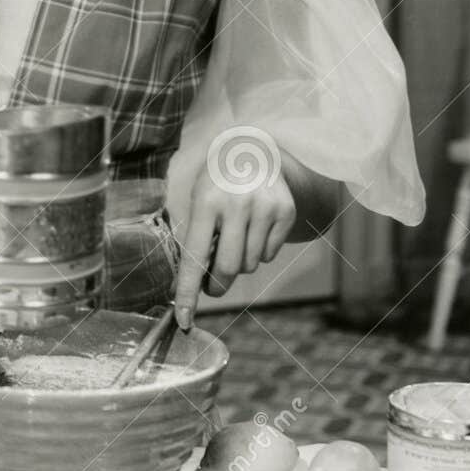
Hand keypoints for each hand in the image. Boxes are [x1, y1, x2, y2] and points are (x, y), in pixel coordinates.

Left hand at [172, 143, 295, 329]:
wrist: (251, 150)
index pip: (195, 257)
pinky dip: (259, 251)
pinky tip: (254, 228)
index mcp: (206, 202)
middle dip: (218, 285)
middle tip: (213, 286)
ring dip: (240, 262)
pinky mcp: (286, 211)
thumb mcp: (197, 200)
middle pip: (229, 268)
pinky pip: (269, 254)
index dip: (188, 292)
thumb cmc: (216, 183)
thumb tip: (199, 283)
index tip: (183, 320)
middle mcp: (237, 204)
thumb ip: (197, 239)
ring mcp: (264, 207)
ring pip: (250, 263)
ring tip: (235, 236)